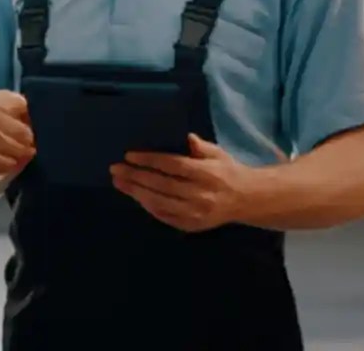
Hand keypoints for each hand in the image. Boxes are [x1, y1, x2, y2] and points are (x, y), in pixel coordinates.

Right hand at [0, 90, 35, 179]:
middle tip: (30, 139)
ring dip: (6, 147)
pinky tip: (13, 163)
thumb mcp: (33, 118)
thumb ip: (36, 115)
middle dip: (11, 128)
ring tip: (25, 153)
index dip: (14, 104)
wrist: (11, 149)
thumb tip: (46, 120)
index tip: (28, 114)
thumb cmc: (26, 128)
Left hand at [110, 133, 252, 232]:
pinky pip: (165, 217)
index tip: (129, 155)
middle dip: (136, 176)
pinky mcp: (192, 226)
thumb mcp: (218, 153)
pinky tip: (136, 196)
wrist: (247, 200)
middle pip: (162, 185)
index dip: (149, 160)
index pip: (172, 166)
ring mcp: (196, 213)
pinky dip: (149, 206)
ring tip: (120, 182)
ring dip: (137, 192)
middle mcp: (200, 195)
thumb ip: (201, 147)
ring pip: (160, 203)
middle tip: (116, 169)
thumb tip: (186, 137)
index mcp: (207, 174)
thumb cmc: (228, 171)